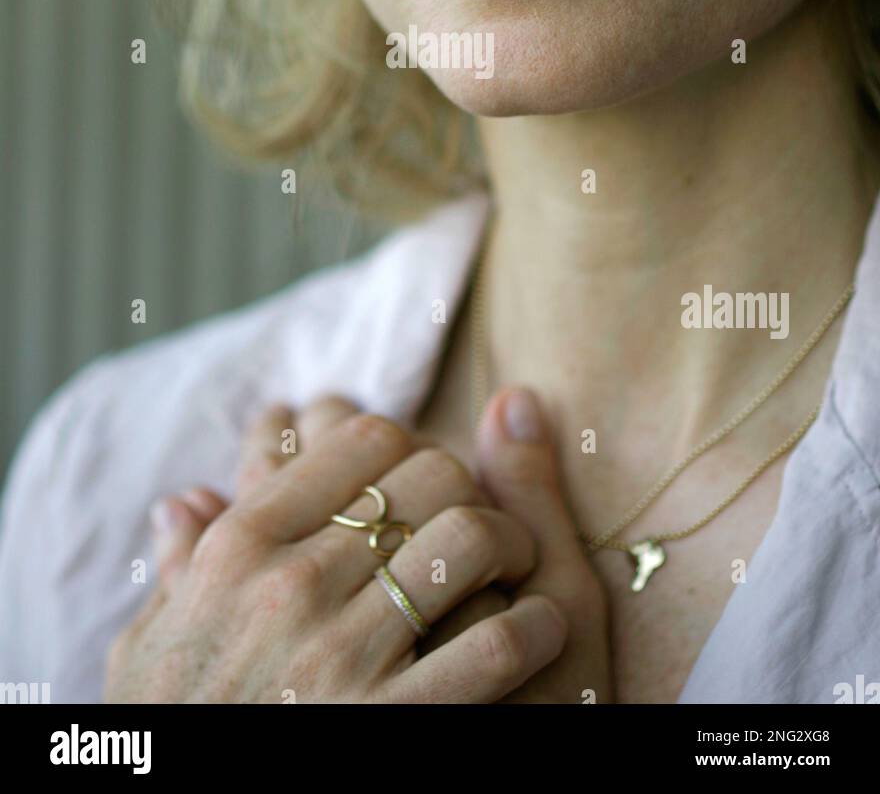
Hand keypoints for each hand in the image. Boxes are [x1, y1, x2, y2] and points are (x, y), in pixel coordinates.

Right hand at [104, 400, 567, 702]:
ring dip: (511, 545)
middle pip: (430, 476)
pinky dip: (535, 628)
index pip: (364, 439)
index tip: (420, 482)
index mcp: (239, 547)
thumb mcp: (149, 645)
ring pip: (468, 540)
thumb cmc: (171, 727)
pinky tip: (537, 630)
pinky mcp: (393, 724)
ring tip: (515, 568)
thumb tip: (185, 499)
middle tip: (477, 523)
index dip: (413, 447)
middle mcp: (292, 585)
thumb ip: (178, 565)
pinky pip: (496, 644)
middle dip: (470, 489)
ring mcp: (343, 654)